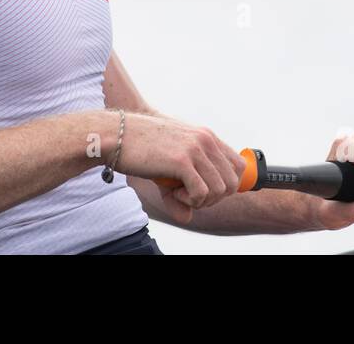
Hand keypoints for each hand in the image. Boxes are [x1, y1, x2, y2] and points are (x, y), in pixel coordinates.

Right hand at [114, 112, 245, 223]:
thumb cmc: (139, 147)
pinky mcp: (181, 161)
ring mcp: (195, 149)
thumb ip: (181, 189)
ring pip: (220, 190)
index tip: (205, 191)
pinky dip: (190, 201)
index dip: (226, 186)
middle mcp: (205, 139)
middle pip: (232, 182)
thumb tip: (187, 218)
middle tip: (190, 196)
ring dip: (201, 200)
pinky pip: (202, 193)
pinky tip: (174, 192)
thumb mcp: (168, 164)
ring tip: (179, 193)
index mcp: (206, 136)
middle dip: (214, 198)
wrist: (115, 134)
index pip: (238, 165)